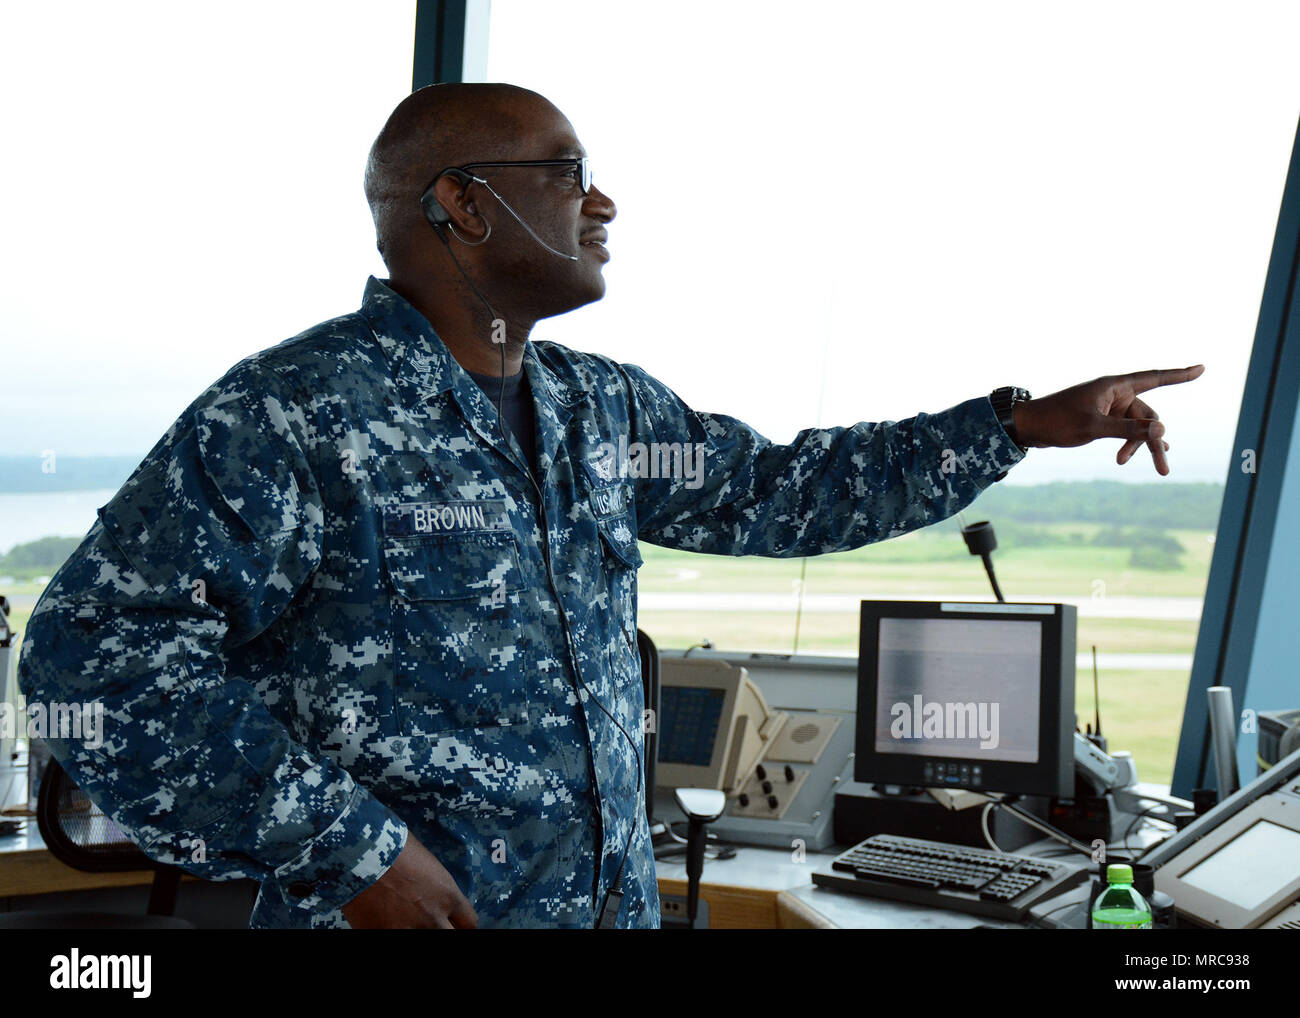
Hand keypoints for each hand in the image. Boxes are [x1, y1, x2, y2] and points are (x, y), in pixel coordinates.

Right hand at [341, 833, 477, 928]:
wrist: (363, 854)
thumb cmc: (395, 847)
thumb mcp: (427, 863)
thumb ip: (435, 886)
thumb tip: (431, 893)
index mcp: (448, 895)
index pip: (469, 922)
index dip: (460, 924)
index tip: (453, 923)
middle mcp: (433, 917)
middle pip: (452, 938)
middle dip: (443, 930)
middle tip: (430, 923)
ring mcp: (409, 930)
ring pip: (426, 941)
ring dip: (417, 930)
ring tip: (404, 920)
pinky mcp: (384, 934)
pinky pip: (393, 937)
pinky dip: (388, 928)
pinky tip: (383, 920)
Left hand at [1014, 364, 1204, 475]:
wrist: (1029, 427)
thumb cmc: (1057, 421)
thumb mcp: (1093, 427)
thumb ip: (1127, 429)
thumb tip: (1160, 430)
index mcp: (1114, 386)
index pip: (1154, 378)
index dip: (1179, 375)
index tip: (1202, 368)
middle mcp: (1115, 394)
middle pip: (1148, 415)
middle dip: (1152, 440)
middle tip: (1162, 468)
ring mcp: (1109, 407)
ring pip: (1138, 426)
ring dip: (1138, 445)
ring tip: (1139, 466)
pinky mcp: (1102, 419)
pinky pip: (1126, 430)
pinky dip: (1131, 442)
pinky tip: (1136, 456)